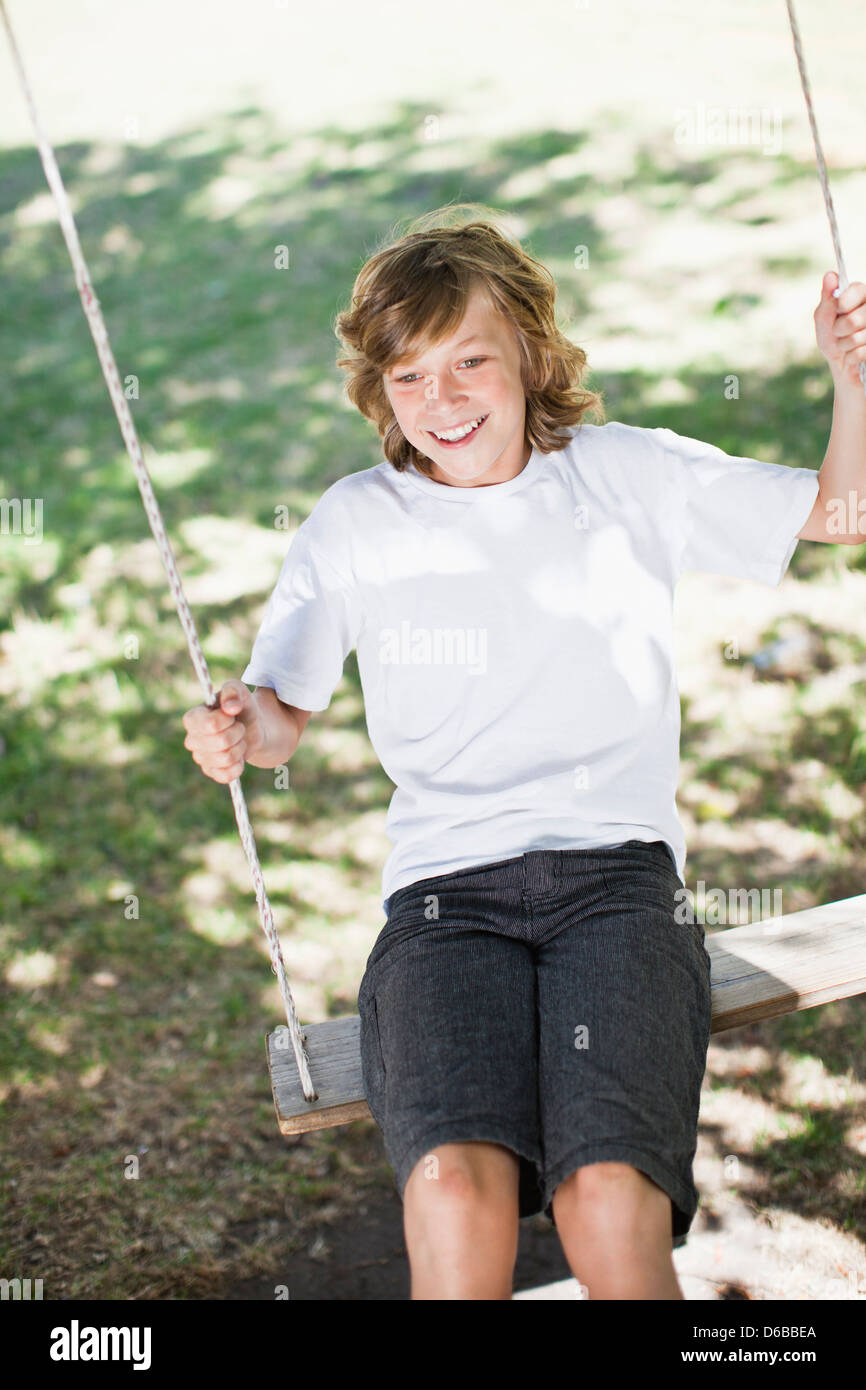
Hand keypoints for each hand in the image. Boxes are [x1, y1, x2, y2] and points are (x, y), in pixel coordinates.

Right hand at [182, 679, 264, 783]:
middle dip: (238, 733)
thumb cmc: (239, 706)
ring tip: (238, 739)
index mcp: (192, 718)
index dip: (228, 720)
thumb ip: (233, 691)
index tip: (232, 714)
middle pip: (221, 742)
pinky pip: (227, 775)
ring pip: (226, 758)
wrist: (252, 727)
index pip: (211, 724)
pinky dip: (239, 765)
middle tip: (238, 727)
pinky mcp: (211, 772)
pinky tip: (238, 756)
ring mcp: (200, 758)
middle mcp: (192, 740)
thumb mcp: (238, 690)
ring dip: (240, 747)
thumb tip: (231, 707)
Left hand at [814, 271, 865, 388]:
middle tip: (839, 332)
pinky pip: (862, 352)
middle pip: (854, 319)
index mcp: (861, 295)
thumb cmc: (833, 339)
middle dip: (839, 330)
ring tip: (846, 344)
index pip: (857, 289)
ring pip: (858, 337)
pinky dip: (853, 357)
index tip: (839, 310)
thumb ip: (827, 299)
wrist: (843, 366)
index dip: (843, 303)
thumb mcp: (824, 319)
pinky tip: (854, 355)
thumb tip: (830, 275)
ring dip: (845, 345)